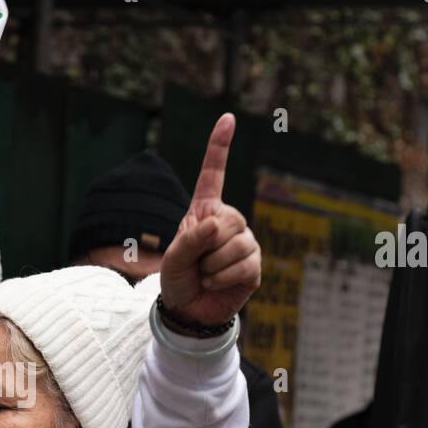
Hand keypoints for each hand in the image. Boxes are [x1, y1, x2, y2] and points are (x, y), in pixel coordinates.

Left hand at [159, 114, 260, 327]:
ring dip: (212, 265)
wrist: (189, 310)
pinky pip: (244, 265)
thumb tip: (218, 226)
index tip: (227, 117)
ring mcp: (244, 243)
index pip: (213, 174)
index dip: (219, 146)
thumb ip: (191, 239)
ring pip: (237, 244)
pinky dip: (223, 277)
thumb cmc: (177, 279)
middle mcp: (228, 222)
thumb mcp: (173, 258)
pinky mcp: (254, 266)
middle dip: (206, 245)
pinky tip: (215, 282)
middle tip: (196, 262)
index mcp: (205, 211)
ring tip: (204, 274)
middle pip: (229, 219)